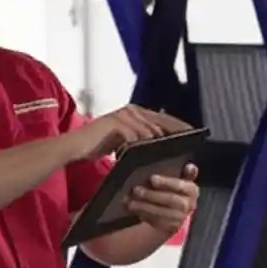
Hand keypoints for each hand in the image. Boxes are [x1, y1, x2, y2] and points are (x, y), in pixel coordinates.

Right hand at [64, 105, 185, 161]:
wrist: (74, 147)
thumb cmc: (96, 145)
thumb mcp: (122, 141)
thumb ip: (138, 139)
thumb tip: (158, 144)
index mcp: (133, 112)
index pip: (161, 117)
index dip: (177, 125)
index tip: (192, 134)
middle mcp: (130, 110)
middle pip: (160, 121)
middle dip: (175, 132)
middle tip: (188, 144)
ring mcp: (123, 116)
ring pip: (149, 130)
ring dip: (159, 144)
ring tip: (169, 156)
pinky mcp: (115, 124)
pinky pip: (135, 136)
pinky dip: (142, 147)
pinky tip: (146, 157)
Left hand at [126, 163, 199, 234]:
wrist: (172, 212)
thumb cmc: (171, 190)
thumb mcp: (176, 180)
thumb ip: (182, 173)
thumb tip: (190, 167)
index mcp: (191, 189)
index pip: (180, 185)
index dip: (166, 182)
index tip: (152, 178)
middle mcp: (189, 204)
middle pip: (171, 199)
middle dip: (151, 195)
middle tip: (136, 190)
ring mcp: (181, 217)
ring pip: (162, 212)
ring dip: (144, 207)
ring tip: (130, 202)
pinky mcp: (172, 227)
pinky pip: (157, 222)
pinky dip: (144, 215)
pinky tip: (133, 209)